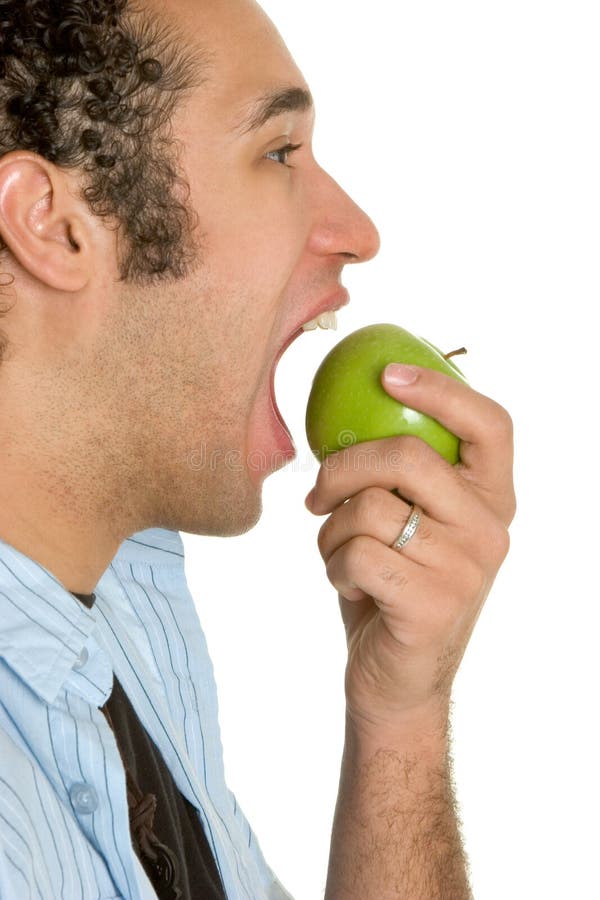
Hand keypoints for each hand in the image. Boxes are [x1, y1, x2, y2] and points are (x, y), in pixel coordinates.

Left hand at [305, 364, 515, 735]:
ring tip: (337, 553)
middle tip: (316, 493)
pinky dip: (332, 566)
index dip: (441, 390)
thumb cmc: (394, 585)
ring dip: (330, 531)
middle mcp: (490, 529)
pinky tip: (347, 585)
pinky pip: (355, 553)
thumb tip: (347, 410)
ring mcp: (466, 569)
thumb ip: (400, 478)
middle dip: (342, 468)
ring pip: (370, 508)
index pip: (491, 424)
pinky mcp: (432, 605)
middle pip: (408, 456)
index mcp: (492, 500)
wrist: (397, 679)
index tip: (387, 375)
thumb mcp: (409, 524)